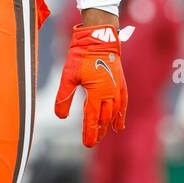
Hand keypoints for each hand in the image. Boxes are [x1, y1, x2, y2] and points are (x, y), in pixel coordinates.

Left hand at [54, 22, 127, 146]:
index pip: (92, 119)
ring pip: (114, 113)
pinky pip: (123, 103)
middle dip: (99, 131)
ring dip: (109, 125)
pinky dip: (121, 115)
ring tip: (104, 134)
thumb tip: (60, 116)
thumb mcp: (68, 76)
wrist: (99, 38)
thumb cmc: (81, 56)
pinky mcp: (121, 83)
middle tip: (92, 141)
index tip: (87, 144)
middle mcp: (109, 93)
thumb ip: (64, 97)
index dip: (89, 133)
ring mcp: (117, 88)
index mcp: (96, 92)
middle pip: (105, 119)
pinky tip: (120, 124)